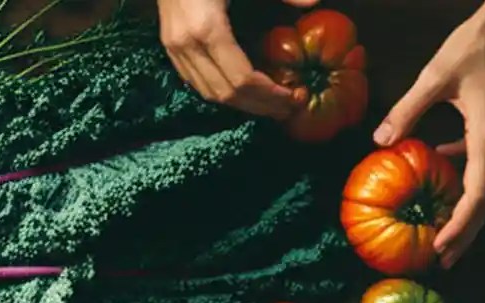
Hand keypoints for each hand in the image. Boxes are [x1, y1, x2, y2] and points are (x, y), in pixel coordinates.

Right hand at [158, 0, 318, 118]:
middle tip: (287, 109)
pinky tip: (241, 90)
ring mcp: (173, 48)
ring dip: (240, 104)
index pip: (242, 79)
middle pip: (225, 94)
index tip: (294, 97)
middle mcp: (186, 45)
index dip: (269, 95)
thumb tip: (315, 2)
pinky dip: (220, 91)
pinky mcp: (169, 46)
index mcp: (207, 29)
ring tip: (268, 105)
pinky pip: (195, 81)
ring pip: (208, 93)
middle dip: (259, 106)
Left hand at [373, 0, 484, 267]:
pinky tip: (436, 181)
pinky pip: (479, 169)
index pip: (478, 194)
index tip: (442, 247)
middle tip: (442, 262)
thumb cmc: (473, 47)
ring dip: (465, 216)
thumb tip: (379, 141)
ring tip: (442, 240)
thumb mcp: (434, 76)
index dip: (461, 225)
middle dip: (465, 234)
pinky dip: (460, 185)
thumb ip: (407, 110)